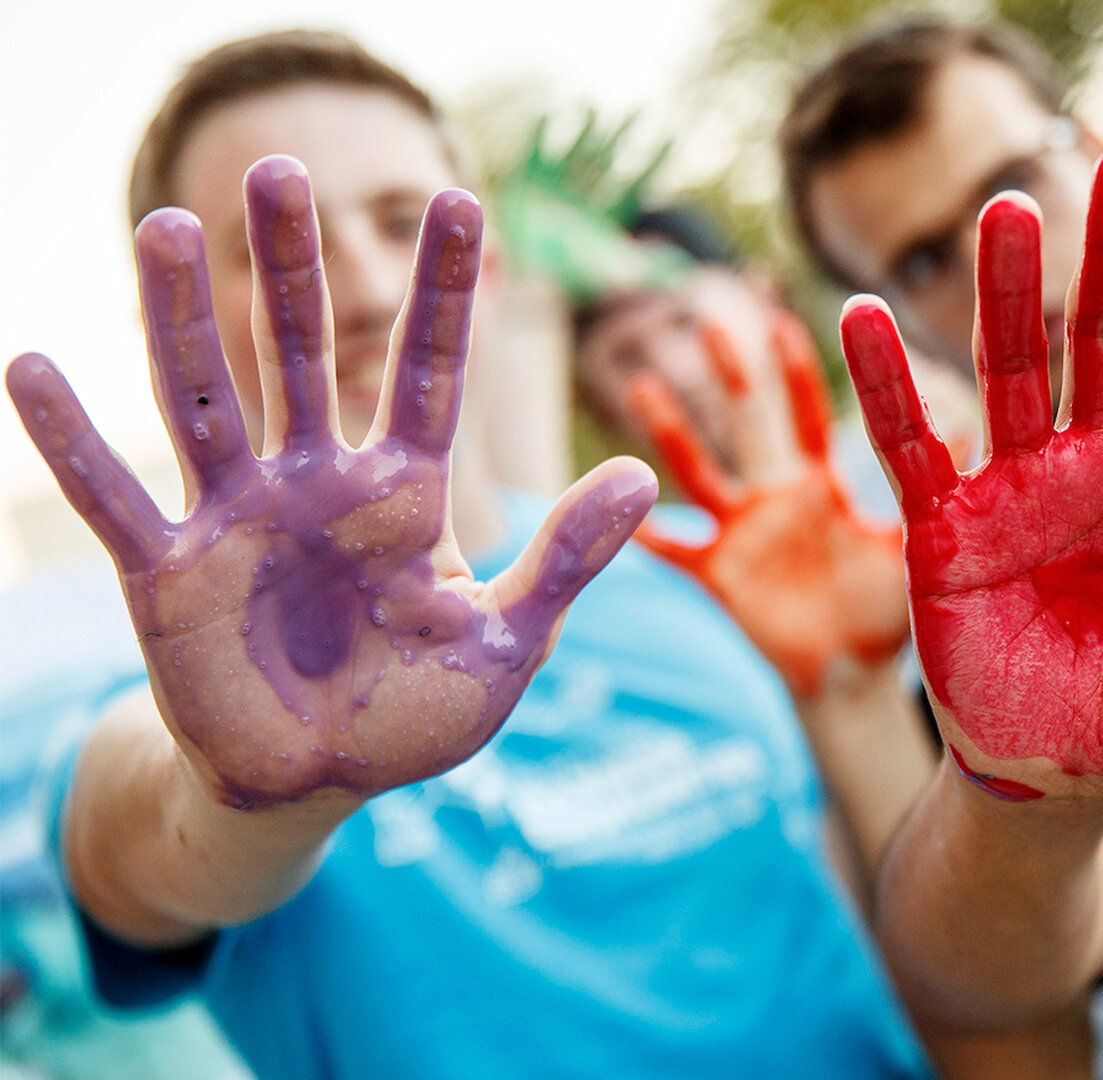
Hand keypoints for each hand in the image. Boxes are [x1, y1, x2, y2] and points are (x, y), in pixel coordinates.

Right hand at [6, 156, 656, 808]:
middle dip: (297, 267)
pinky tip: (31, 365)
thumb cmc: (415, 711)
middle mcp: (317, 484)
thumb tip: (642, 475)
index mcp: (406, 495)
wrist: (322, 786)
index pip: (429, 371)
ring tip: (169, 225)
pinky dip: (74, 441)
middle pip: (306, 354)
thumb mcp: (507, 639)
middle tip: (281, 167)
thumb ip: (567, 558)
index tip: (460, 203)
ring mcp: (240, 520)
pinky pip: (116, 499)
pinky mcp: (169, 575)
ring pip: (207, 398)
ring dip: (183, 317)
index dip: (444, 292)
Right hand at [629, 312, 908, 696]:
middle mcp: (775, 497)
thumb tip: (977, 424)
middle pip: (749, 422)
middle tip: (710, 318)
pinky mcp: (721, 575)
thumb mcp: (917, 542)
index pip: (806, 414)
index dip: (795, 371)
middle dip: (732, 372)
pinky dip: (650, 535)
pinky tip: (622, 513)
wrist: (852, 675)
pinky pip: (677, 552)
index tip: (780, 321)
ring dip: (672, 431)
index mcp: (819, 484)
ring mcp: (743, 533)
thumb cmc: (884, 607)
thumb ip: (936, 486)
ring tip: (644, 384)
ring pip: (700, 472)